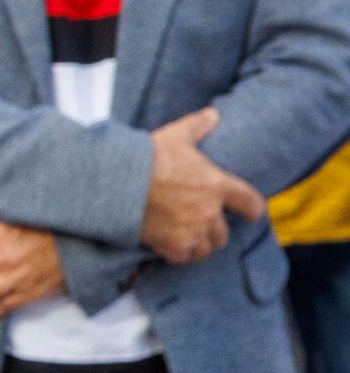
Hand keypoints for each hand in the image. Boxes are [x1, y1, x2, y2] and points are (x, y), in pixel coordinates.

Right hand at [142, 108, 264, 265]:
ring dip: (200, 246)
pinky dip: (180, 255)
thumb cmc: (148, 158)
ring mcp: (191, 230)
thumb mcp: (175, 136)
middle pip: (224, 234)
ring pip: (205, 249)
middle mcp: (209, 211)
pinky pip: (184, 258)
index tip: (253, 213)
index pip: (249, 202)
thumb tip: (213, 114)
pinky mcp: (171, 245)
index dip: (254, 209)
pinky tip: (172, 249)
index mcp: (218, 185)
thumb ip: (197, 127)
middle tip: (207, 229)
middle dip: (217, 232)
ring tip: (191, 242)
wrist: (119, 183)